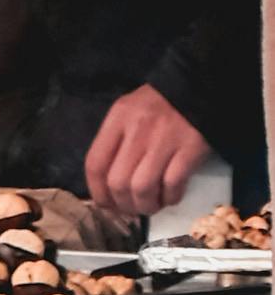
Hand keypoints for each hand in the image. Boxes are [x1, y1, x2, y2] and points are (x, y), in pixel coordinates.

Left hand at [85, 88, 212, 218]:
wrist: (199, 87)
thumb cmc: (160, 105)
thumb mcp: (129, 112)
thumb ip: (116, 143)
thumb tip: (109, 186)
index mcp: (118, 119)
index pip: (95, 164)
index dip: (98, 192)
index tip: (107, 204)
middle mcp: (137, 129)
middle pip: (118, 182)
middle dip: (124, 204)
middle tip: (133, 208)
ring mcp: (164, 139)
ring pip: (142, 187)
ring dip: (146, 205)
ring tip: (152, 205)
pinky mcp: (190, 148)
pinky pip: (172, 184)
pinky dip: (170, 198)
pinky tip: (171, 196)